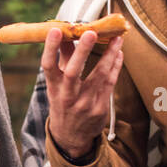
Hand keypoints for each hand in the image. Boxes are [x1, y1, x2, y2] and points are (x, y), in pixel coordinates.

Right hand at [42, 28, 123, 158]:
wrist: (72, 136)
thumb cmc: (63, 104)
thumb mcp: (57, 85)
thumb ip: (63, 59)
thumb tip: (68, 33)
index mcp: (53, 89)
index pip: (48, 66)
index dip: (50, 48)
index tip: (55, 30)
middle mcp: (67, 97)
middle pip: (73, 72)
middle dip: (82, 51)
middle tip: (90, 33)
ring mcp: (84, 104)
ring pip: (98, 76)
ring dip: (109, 55)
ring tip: (117, 39)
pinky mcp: (100, 109)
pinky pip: (110, 83)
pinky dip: (115, 66)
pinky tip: (118, 54)